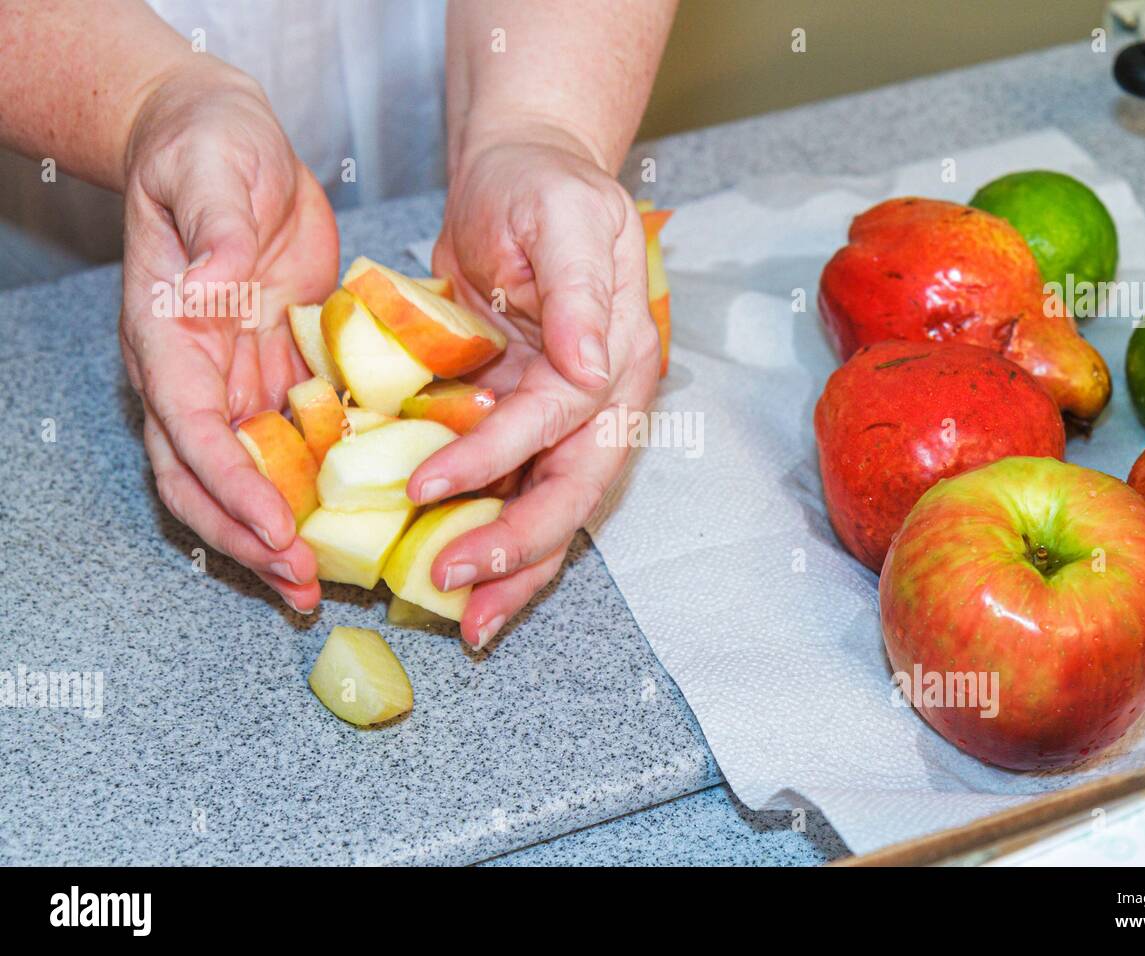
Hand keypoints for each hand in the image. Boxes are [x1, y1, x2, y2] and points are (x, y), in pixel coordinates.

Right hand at [119, 66, 338, 611]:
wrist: (228, 140)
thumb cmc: (208, 147)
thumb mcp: (211, 171)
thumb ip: (213, 229)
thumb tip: (210, 288)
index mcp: (170, 335)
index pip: (193, 429)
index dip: (231, 487)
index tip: (274, 530)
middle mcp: (198, 372)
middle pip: (209, 479)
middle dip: (248, 539)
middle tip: (299, 587)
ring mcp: (238, 378)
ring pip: (252, 477)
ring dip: (281, 533)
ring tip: (320, 585)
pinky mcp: (281, 371)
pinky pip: (296, 444)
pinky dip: (319, 488)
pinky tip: (360, 518)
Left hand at [409, 129, 661, 647]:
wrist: (520, 178)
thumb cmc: (540, 188)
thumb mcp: (563, 217)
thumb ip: (579, 289)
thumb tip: (593, 365)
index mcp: (618, 356)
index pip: (560, 421)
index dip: (496, 458)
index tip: (427, 485)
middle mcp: (601, 402)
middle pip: (572, 493)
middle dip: (518, 549)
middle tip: (455, 591)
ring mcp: (566, 420)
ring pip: (551, 510)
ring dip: (513, 569)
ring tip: (469, 625)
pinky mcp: (526, 423)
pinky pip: (513, 492)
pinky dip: (487, 534)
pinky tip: (451, 576)